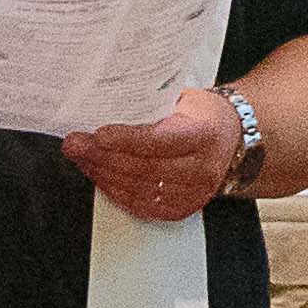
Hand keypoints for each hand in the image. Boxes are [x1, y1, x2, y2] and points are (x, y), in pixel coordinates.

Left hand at [65, 87, 242, 225]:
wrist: (231, 138)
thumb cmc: (202, 115)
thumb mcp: (183, 99)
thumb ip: (150, 105)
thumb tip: (104, 103)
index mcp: (205, 135)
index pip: (160, 141)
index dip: (126, 140)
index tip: (98, 134)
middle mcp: (203, 169)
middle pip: (144, 168)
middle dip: (103, 157)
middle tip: (76, 145)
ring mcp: (194, 193)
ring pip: (139, 189)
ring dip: (103, 174)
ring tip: (82, 158)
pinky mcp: (183, 208)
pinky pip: (142, 206)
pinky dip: (116, 192)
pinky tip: (100, 176)